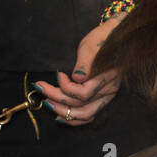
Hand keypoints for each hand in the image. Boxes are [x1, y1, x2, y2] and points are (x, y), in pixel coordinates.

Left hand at [37, 11, 127, 126]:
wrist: (115, 37)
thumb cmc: (102, 40)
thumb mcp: (91, 46)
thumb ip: (84, 63)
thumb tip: (77, 78)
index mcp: (107, 77)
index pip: (84, 93)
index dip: (66, 87)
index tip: (57, 74)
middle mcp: (109, 90)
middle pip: (81, 105)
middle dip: (57, 98)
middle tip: (41, 88)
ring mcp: (107, 96)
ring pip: (85, 115)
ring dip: (63, 112)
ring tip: (47, 103)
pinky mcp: (102, 98)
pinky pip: (89, 115)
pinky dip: (74, 119)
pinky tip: (60, 116)